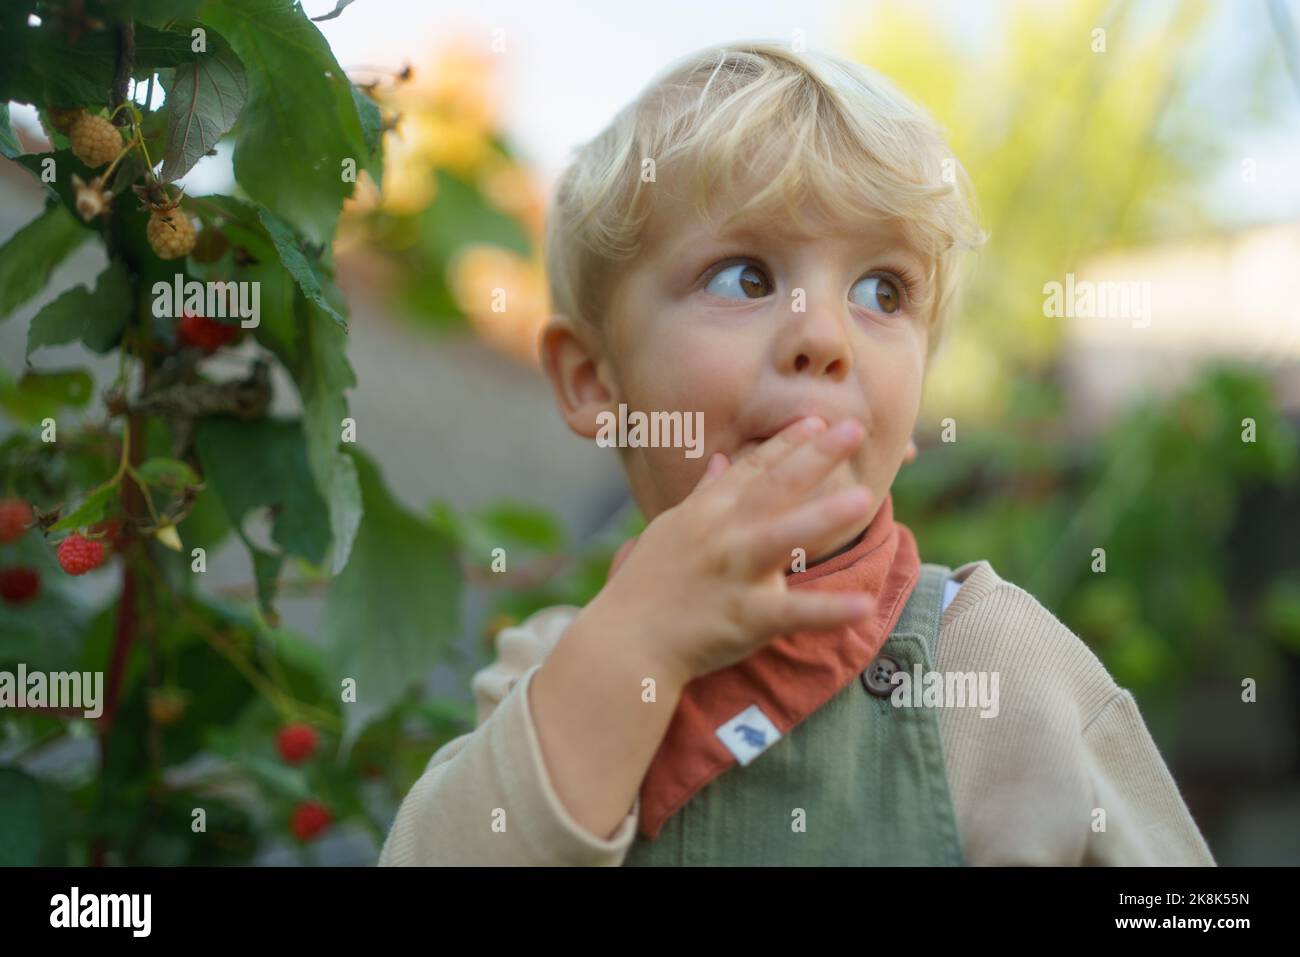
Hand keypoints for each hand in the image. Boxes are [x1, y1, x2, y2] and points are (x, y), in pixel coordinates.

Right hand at [588, 417, 876, 685]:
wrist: (624, 641)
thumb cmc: (647, 583)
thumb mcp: (671, 528)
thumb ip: (704, 493)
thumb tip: (721, 459)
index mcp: (707, 511)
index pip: (752, 468)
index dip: (787, 443)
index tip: (819, 420)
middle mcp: (722, 533)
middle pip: (774, 487)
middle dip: (814, 456)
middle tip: (853, 428)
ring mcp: (734, 573)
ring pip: (783, 537)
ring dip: (822, 516)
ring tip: (864, 497)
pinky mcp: (745, 617)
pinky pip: (792, 613)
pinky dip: (828, 611)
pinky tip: (862, 606)